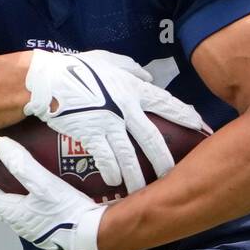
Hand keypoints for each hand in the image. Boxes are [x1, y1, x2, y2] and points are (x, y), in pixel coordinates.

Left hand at [0, 136, 107, 249]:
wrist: (94, 237)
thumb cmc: (68, 213)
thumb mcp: (45, 185)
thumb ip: (22, 164)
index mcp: (12, 212)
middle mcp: (20, 222)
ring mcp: (35, 226)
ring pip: (12, 206)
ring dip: (4, 192)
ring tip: (5, 178)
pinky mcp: (49, 226)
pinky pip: (28, 209)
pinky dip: (23, 197)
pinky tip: (36, 190)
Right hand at [24, 49, 210, 194]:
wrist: (47, 79)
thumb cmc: (77, 68)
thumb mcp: (109, 60)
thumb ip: (131, 69)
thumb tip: (149, 77)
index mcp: (132, 88)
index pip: (166, 103)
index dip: (186, 115)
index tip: (201, 127)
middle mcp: (125, 106)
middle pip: (152, 136)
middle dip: (166, 157)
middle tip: (178, 173)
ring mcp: (107, 121)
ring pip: (129, 154)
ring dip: (138, 174)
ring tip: (145, 189)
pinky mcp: (89, 133)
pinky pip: (105, 157)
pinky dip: (112, 170)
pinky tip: (117, 182)